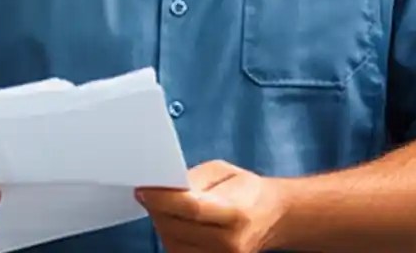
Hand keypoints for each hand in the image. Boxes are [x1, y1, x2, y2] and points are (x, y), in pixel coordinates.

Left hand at [136, 160, 286, 252]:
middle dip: (157, 209)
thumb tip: (164, 186)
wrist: (272, 217)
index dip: (162, 198)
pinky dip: (172, 238)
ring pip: (173, 244)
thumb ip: (193, 178)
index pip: (191, 208)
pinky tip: (175, 224)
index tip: (143, 189)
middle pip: (177, 227)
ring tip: (167, 208)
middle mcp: (230, 242)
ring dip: (162, 224)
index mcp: (236, 213)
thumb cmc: (245, 190)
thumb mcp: (222, 171)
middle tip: (150, 194)